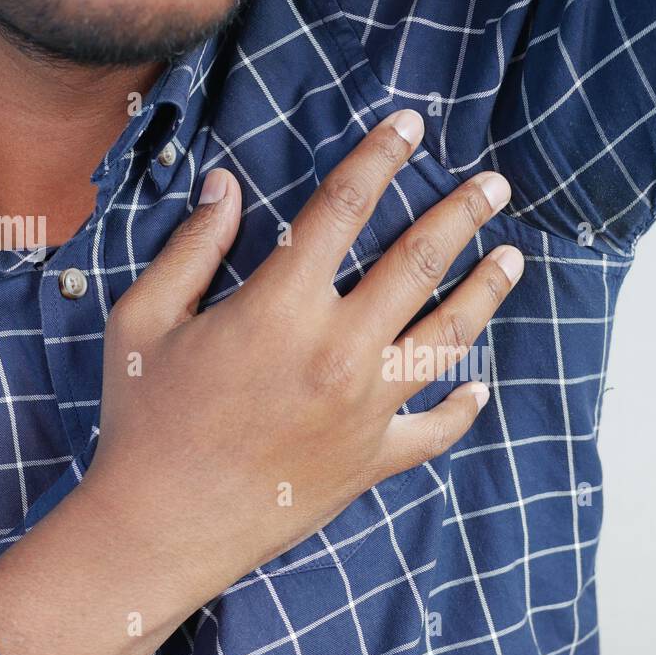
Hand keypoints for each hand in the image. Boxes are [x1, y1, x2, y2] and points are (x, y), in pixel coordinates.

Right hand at [84, 109, 522, 606]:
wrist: (159, 528)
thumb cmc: (143, 421)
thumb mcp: (144, 319)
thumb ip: (193, 246)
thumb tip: (227, 185)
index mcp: (281, 306)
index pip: (344, 207)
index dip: (380, 156)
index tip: (410, 126)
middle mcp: (339, 350)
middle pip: (419, 263)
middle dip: (463, 214)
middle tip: (495, 186)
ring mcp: (366, 409)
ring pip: (448, 337)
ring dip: (486, 293)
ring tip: (513, 260)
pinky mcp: (374, 460)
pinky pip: (437, 429)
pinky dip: (463, 407)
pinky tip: (479, 386)